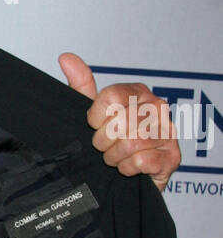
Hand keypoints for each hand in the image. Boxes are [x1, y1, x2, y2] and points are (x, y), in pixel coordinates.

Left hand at [59, 52, 179, 191]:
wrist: (129, 178)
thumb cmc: (112, 142)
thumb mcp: (93, 114)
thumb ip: (81, 86)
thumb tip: (66, 58)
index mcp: (139, 92)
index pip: (111, 97)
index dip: (96, 118)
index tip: (96, 126)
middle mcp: (157, 107)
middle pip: (119, 122)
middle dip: (103, 141)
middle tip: (105, 146)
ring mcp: (168, 132)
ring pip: (129, 143)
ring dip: (114, 156)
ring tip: (115, 157)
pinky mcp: (172, 157)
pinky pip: (140, 161)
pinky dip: (127, 168)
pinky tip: (129, 166)